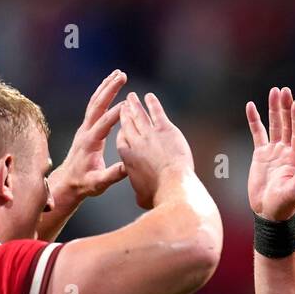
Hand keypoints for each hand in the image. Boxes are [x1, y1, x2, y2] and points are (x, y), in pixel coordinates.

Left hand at [47, 69, 128, 213]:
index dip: (116, 113)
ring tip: (117, 74)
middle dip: (110, 89)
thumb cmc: (84, 183)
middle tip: (122, 75)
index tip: (129, 103)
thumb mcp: (98, 183)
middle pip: (97, 105)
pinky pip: (94, 107)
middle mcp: (85, 131)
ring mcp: (84, 128)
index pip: (104, 123)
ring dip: (105, 87)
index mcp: (90, 143)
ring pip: (94, 102)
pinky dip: (102, 94)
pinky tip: (109, 87)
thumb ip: (112, 175)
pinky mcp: (85, 128)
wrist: (67, 182)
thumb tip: (128, 167)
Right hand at [115, 91, 194, 209]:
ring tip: (132, 97)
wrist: (173, 186)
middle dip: (125, 113)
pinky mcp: (165, 129)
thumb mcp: (142, 196)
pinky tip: (150, 96)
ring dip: (135, 105)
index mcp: (127, 158)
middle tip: (124, 105)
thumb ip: (139, 190)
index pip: (121, 140)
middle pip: (128, 124)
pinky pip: (157, 112)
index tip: (122, 126)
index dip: (122, 132)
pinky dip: (152, 103)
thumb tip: (140, 197)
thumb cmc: (158, 195)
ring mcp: (150, 134)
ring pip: (139, 115)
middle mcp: (136, 143)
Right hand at [245, 87, 294, 220]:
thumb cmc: (285, 205)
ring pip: (274, 125)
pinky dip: (254, 121)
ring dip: (274, 109)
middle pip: (287, 124)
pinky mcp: (261, 155)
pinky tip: (251, 106)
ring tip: (274, 91)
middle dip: (286, 108)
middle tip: (284, 90)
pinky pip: (258, 134)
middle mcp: (287, 151)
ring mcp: (274, 151)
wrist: (269, 213)